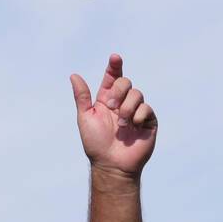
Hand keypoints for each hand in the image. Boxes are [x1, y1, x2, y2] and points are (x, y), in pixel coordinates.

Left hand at [70, 54, 156, 178]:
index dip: (114, 66)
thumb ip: (82, 96)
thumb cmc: (96, 144)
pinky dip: (138, 116)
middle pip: (125, 82)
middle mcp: (123, 103)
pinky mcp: (148, 121)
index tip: (114, 57)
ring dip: (127, 107)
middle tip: (111, 107)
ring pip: (137, 93)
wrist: (112, 164)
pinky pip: (146, 108)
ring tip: (122, 124)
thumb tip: (74, 75)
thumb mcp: (85, 117)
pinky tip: (132, 127)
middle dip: (118, 91)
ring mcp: (136, 111)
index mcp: (107, 100)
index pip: (112, 78)